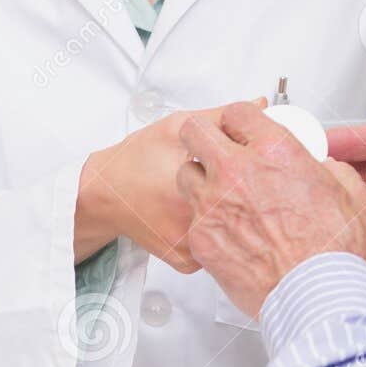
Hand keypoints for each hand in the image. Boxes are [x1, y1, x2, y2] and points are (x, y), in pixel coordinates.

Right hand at [75, 101, 257, 272]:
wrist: (105, 194)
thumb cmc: (137, 159)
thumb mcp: (177, 128)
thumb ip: (220, 117)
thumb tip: (260, 105)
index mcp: (192, 184)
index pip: (245, 176)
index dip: (250, 165)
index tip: (248, 162)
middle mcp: (192, 220)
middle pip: (240, 205)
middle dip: (243, 190)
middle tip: (235, 178)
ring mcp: (191, 245)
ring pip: (231, 229)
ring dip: (232, 213)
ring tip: (216, 195)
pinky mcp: (186, 261)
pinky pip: (216, 246)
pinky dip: (216, 231)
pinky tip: (206, 214)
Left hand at [177, 102, 365, 318]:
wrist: (315, 295)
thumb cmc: (333, 251)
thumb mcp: (351, 193)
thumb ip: (329, 170)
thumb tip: (323, 169)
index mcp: (275, 151)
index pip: (237, 112)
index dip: (239, 119)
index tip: (242, 127)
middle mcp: (237, 172)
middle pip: (195, 131)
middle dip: (205, 136)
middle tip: (217, 147)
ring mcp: (213, 205)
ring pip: (185, 173)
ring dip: (200, 177)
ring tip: (219, 191)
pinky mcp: (201, 238)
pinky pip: (191, 217)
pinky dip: (205, 219)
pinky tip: (226, 229)